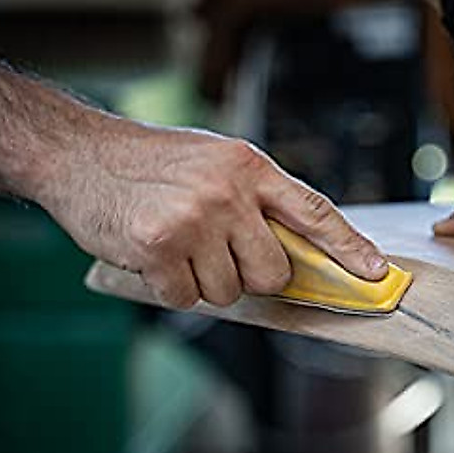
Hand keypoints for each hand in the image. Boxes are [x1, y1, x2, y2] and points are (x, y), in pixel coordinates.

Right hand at [32, 119, 388, 308]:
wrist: (77, 153)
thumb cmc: (147, 162)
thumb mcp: (214, 162)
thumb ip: (253, 201)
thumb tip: (293, 257)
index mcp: (249, 166)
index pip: (314, 212)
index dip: (349, 247)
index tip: (377, 273)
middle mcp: (228, 191)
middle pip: (273, 271)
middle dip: (248, 276)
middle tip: (214, 253)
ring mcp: (194, 219)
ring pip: (228, 292)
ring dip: (202, 283)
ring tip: (174, 246)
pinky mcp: (159, 248)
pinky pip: (186, 299)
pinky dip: (169, 289)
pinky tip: (151, 257)